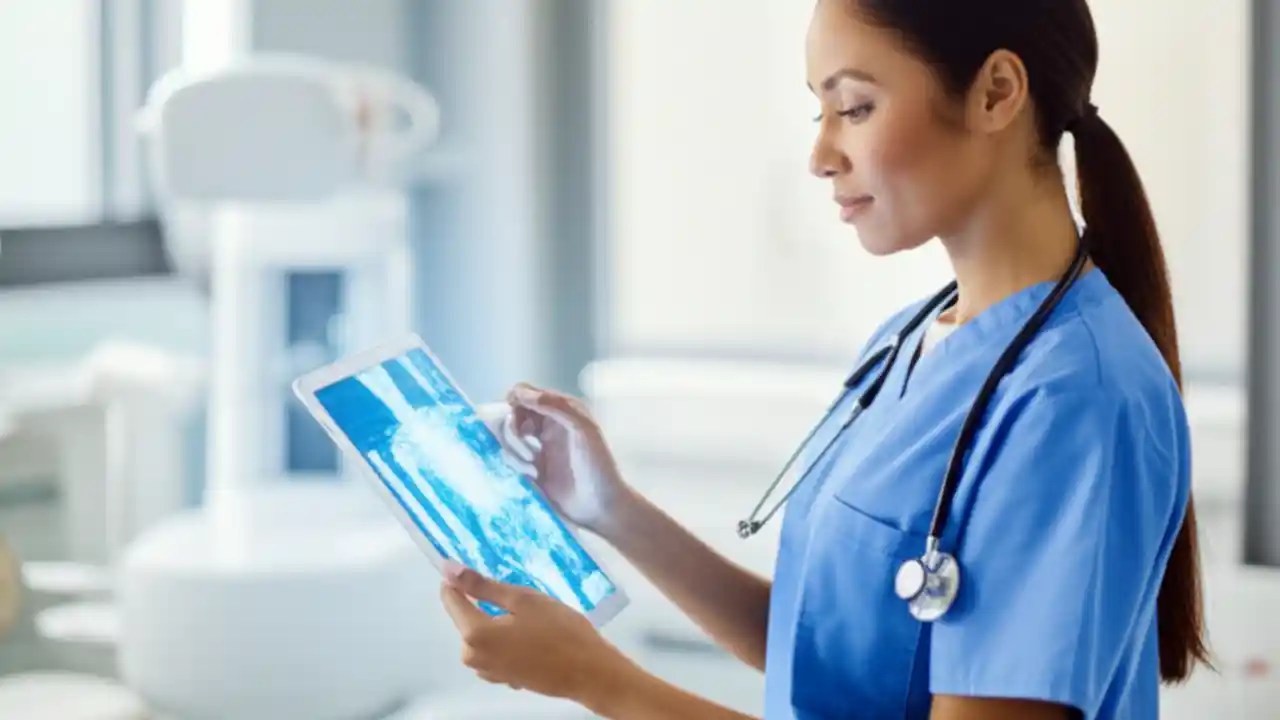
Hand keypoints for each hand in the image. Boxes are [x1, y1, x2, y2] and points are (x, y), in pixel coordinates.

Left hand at [439, 561, 636, 702]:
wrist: (589, 673)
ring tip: (530, 616)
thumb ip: (483, 586)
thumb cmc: (559, 631)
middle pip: (467, 619)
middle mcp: (473, 656)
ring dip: (498, 622)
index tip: (477, 568)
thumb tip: (449, 570)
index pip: (451, 600)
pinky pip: (495, 651)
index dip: (460, 581)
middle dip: (485, 603)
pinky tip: (533, 636)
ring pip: (483, 635)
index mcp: (474, 634)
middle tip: (520, 596)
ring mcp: (488, 671)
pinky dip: (507, 640)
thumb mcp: (522, 600)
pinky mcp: (504, 679)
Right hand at [477, 383, 633, 536]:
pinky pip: (510, 459)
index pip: (525, 392)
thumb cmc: (597, 464)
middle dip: (513, 427)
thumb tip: (521, 392)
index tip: (515, 413)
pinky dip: (516, 464)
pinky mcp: (530, 470)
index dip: (515, 399)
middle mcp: (546, 426)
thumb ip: (555, 405)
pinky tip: (534, 476)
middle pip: (511, 414)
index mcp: (560, 410)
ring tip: (533, 465)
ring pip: (508, 438)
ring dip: (514, 449)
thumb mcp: (582, 428)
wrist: (600, 506)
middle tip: (526, 441)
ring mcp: (537, 448)